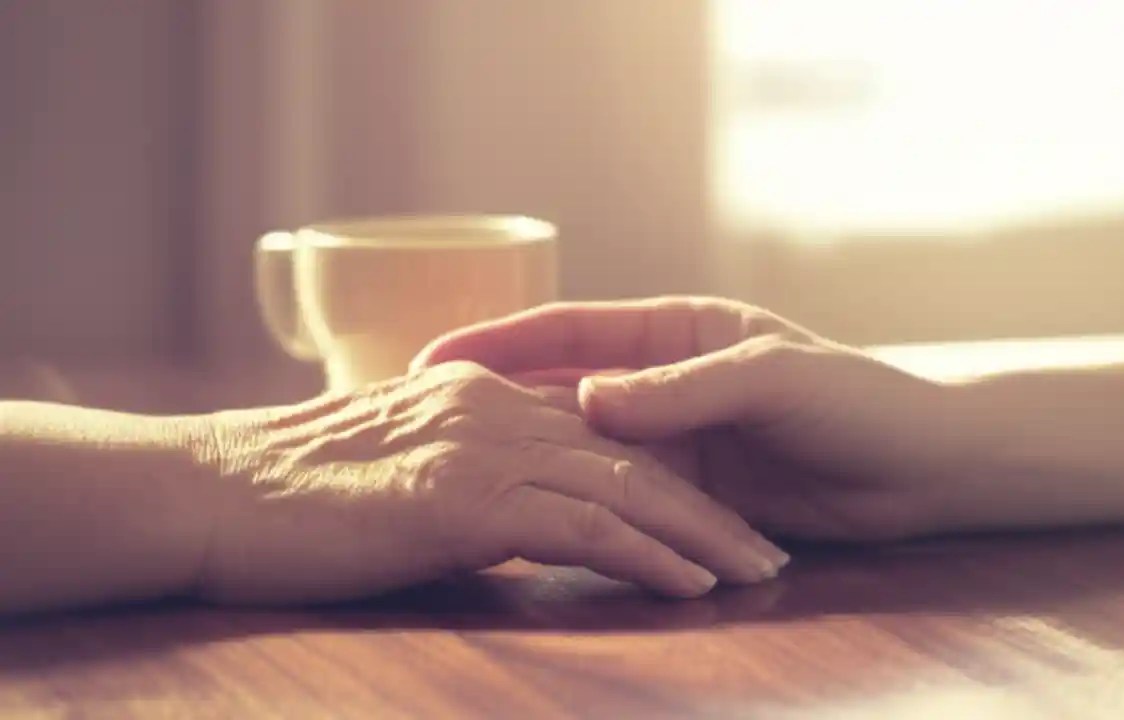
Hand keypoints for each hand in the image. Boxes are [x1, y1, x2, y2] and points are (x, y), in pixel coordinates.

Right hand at [195, 361, 787, 603]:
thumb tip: (509, 525)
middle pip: (635, 454)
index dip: (669, 472)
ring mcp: (485, 447)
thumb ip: (462, 478)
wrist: (211, 493)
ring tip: (758, 575)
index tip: (720, 515)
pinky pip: (584, 527)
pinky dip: (647, 557)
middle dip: (710, 508)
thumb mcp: (394, 470)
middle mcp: (496, 407)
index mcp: (483, 392)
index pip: (602, 431)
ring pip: (626, 487)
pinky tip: (691, 588)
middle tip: (767, 552)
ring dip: (700, 536)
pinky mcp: (469, 498)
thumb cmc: (292, 495)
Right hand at [417, 297, 979, 540]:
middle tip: (423, 429)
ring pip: (585, 454)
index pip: (570, 331)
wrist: (925, 469)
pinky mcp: (695, 495)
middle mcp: (667, 383)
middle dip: (496, 407)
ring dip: (532, 465)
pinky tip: (537, 527)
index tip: (432, 360)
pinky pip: (624, 504)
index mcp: (678, 333)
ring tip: (460, 486)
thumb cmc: (861, 404)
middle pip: (562, 391)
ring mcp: (677, 442)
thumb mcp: (771, 383)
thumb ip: (682, 391)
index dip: (499, 342)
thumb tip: (586, 402)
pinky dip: (588, 514)